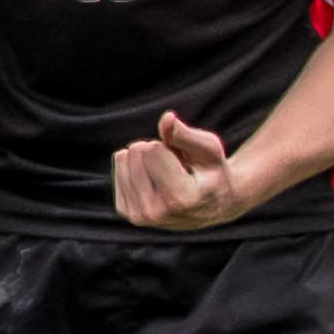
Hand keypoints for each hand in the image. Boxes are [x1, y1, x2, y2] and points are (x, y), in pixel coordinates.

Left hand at [112, 111, 253, 229]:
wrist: (214, 205)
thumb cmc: (211, 172)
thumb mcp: (208, 150)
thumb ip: (186, 135)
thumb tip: (167, 118)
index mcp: (181, 199)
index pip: (152, 149)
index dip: (169, 146)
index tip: (186, 163)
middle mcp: (157, 212)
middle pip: (136, 152)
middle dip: (156, 150)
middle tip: (177, 169)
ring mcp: (139, 216)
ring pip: (124, 159)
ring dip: (145, 159)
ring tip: (167, 175)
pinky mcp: (127, 212)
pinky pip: (119, 168)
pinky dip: (134, 166)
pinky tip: (154, 180)